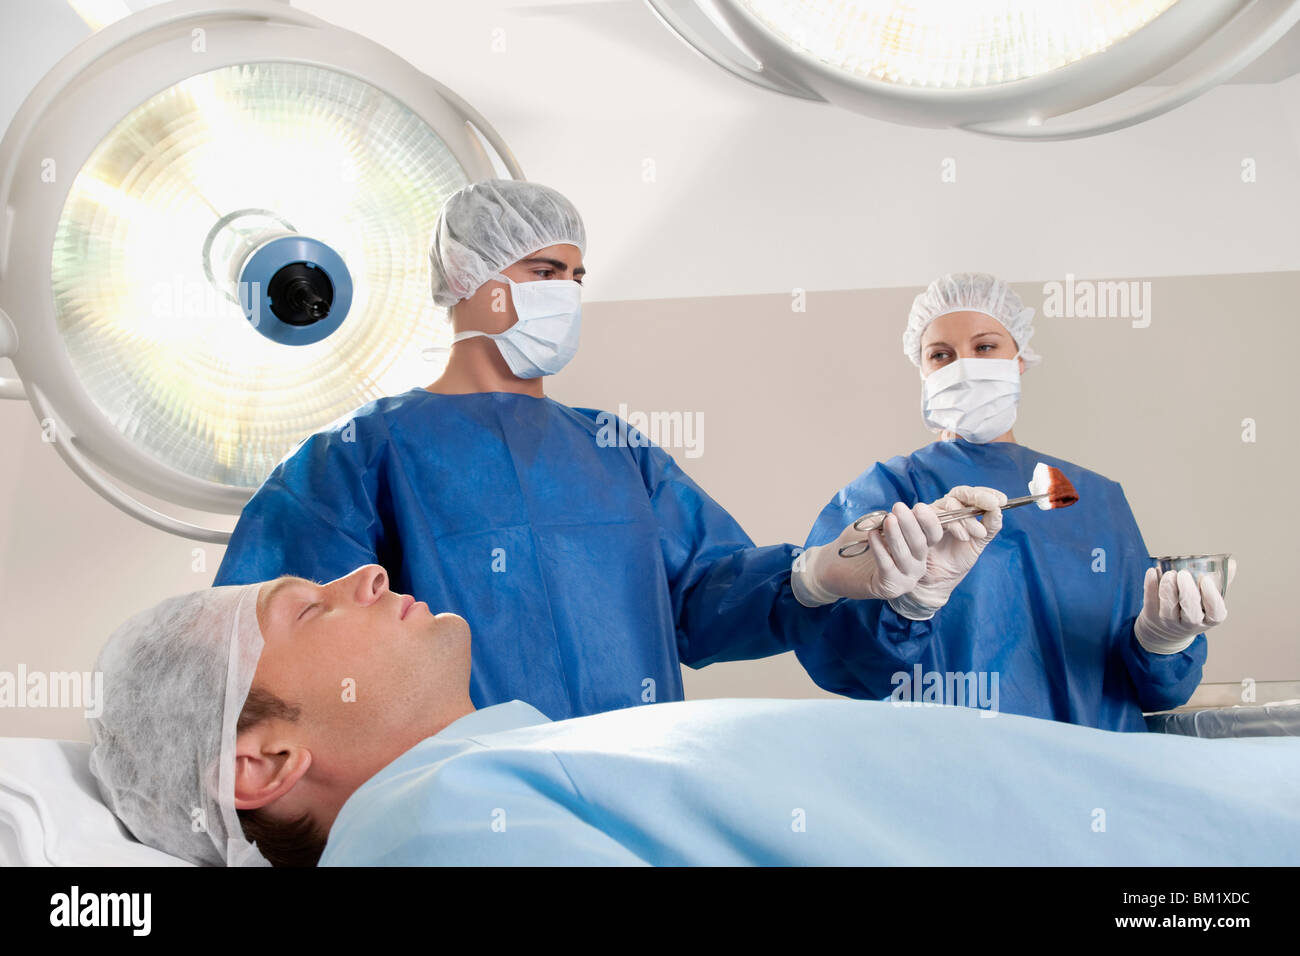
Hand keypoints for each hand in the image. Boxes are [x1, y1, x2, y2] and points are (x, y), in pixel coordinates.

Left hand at [792, 502, 942, 605]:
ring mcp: (906, 578)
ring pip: (905, 555)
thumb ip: (890, 520)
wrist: (834, 564)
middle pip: (920, 544)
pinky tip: (872, 536)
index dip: (929, 521)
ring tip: (889, 520)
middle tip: (899, 508)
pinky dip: (880, 550)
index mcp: (918, 547)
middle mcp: (917, 564)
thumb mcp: (877, 525)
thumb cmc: (859, 542)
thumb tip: (901, 513)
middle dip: (910, 524)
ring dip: (896, 536)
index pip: (933, 535)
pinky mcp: (890, 587)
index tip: (919, 507)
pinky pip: (888, 566)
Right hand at [905, 485, 1006, 611]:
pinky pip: (934, 516)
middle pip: (960, 493)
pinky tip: (962, 536)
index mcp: (961, 511)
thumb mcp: (979, 543)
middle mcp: (946, 510)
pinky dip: (953, 524)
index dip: (987, 493)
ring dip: (967, 517)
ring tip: (977, 534)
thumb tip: (999, 510)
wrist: (938, 581)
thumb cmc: (956, 561)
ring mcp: (933, 515)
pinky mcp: (920, 524)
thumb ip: (990, 527)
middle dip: (978, 497)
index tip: (1002, 500)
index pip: (973, 494)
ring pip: (949, 504)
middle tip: (992, 505)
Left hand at [1134, 565, 1232, 653]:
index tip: (1206, 580)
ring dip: (1169, 589)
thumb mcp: (1207, 602)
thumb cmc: (1191, 610)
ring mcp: (1169, 623)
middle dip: (1188, 592)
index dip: (1211, 597)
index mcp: (1209, 620)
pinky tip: (1152, 572)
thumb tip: (1231, 563)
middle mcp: (1190, 624)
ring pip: (1169, 608)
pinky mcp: (1151, 617)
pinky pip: (1150, 602)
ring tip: (1170, 573)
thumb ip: (1219, 583)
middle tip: (1184, 574)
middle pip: (1191, 613)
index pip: (1215, 613)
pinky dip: (1150, 586)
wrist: (1164, 632)